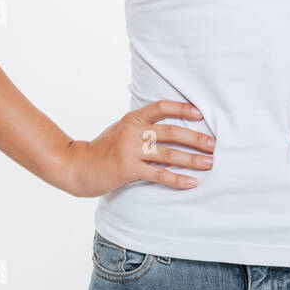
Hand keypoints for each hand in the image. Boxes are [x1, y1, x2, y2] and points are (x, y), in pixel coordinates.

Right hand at [60, 101, 215, 197]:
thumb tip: (168, 130)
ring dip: (191, 159)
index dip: (181, 108)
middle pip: (171, 130)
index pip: (160, 107)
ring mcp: (130, 149)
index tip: (200, 114)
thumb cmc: (101, 151)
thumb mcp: (120, 131)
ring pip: (168, 153)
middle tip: (214, 144)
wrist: (75, 165)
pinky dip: (176, 179)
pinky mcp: (127, 168)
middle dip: (195, 137)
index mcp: (132, 118)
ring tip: (209, 163)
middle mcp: (132, 131)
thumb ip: (140, 129)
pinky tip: (191, 183)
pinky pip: (158, 174)